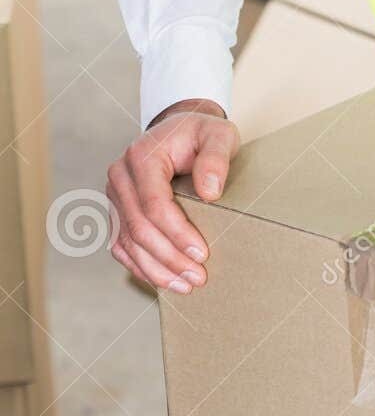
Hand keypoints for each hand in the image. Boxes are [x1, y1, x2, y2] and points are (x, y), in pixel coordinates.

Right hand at [106, 100, 239, 293]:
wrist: (180, 130)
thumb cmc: (201, 133)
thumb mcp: (218, 134)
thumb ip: (216, 158)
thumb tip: (209, 192)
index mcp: (141, 156)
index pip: (154, 204)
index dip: (177, 233)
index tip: (202, 253)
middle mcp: (120, 176)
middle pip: (139, 227)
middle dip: (169, 258)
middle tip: (198, 277)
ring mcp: (115, 195)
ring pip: (128, 242)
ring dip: (156, 269)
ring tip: (185, 285)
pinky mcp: (116, 210)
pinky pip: (121, 245)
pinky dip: (140, 266)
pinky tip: (163, 280)